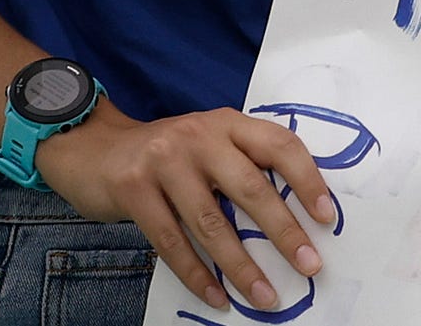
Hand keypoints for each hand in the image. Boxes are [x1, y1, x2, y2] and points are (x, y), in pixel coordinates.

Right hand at [35, 107, 338, 312]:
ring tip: (265, 297)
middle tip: (310, 266)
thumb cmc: (166, 156)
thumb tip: (295, 218)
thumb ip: (242, 165)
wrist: (93, 148)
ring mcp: (164, 161)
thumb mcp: (208, 144)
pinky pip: (171, 241)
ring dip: (241, 266)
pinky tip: (217, 297)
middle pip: (249, 187)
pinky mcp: (134, 188)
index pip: (278, 145)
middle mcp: (199, 136)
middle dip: (283, 232)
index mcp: (227, 124)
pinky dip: (197, 274)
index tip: (327, 217)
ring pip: (211, 222)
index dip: (307, 179)